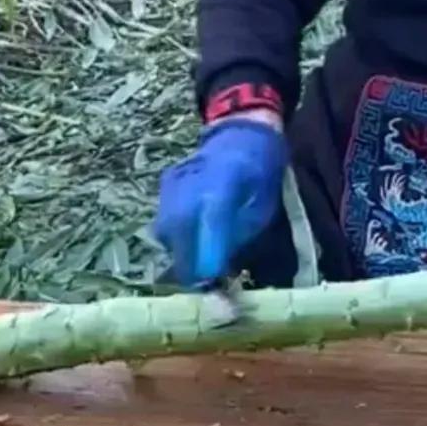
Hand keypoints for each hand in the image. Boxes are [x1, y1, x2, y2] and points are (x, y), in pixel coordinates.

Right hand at [155, 119, 287, 288]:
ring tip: (198, 275)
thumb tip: (219, 274)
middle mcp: (193, 175)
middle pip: (179, 224)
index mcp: (228, 173)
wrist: (240, 136)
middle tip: (202, 289)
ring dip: (180, 256)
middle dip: (188, 262)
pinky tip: (192, 254)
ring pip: (166, 227)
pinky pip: (164, 223)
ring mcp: (173, 180)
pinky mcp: (164, 187)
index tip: (211, 280)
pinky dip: (176, 244)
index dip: (209, 250)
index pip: (212, 214)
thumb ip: (241, 236)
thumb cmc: (260, 174)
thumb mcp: (263, 205)